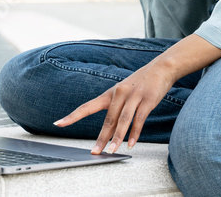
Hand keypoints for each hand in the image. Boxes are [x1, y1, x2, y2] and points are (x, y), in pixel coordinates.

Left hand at [52, 59, 177, 153]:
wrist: (161, 68)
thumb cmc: (140, 83)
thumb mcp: (124, 92)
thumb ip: (116, 109)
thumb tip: (109, 130)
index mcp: (110, 93)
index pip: (87, 106)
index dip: (73, 116)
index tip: (59, 123)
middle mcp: (119, 94)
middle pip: (107, 119)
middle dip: (101, 137)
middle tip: (94, 152)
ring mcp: (133, 96)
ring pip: (122, 120)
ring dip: (117, 138)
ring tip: (111, 151)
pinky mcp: (147, 100)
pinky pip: (139, 119)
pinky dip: (135, 133)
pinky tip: (131, 144)